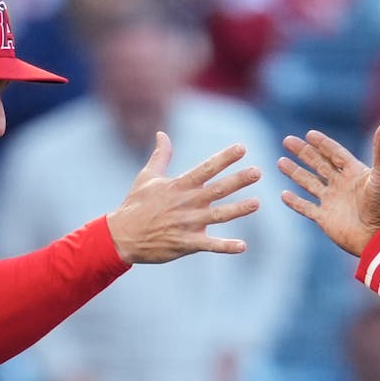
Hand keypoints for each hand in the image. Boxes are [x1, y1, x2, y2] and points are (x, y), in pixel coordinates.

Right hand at [107, 132, 260, 263]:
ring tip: (257, 203)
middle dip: (238, 180)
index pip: (206, 168)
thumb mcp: (146, 177)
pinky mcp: (186, 243)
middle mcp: (186, 202)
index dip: (225, 158)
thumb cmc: (135, 205)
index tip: (242, 148)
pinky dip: (225, 246)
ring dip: (238, 209)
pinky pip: (209, 245)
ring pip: (218, 215)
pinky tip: (242, 246)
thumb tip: (162, 133)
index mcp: (179, 185)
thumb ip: (160, 156)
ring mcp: (187, 223)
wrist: (122, 236)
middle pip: (217, 189)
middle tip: (258, 172)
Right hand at [279, 119, 379, 257]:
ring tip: (280, 161)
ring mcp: (333, 202)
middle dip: (303, 152)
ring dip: (295, 173)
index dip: (323, 143)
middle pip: (319, 164)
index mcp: (355, 173)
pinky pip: (307, 208)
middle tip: (287, 141)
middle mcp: (342, 185)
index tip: (309, 134)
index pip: (335, 153)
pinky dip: (295, 202)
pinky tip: (283, 194)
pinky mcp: (326, 219)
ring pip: (309, 183)